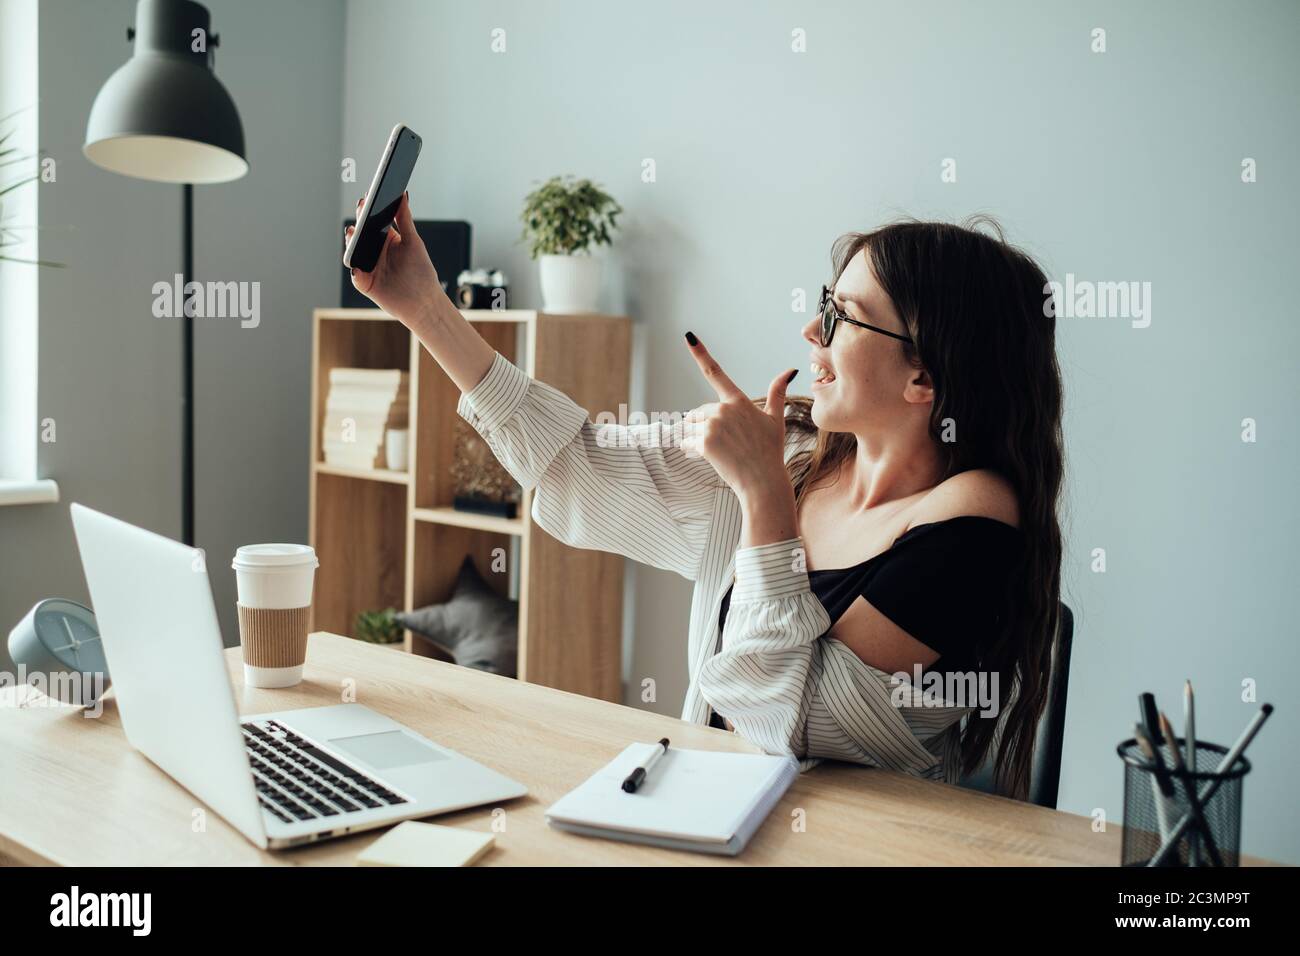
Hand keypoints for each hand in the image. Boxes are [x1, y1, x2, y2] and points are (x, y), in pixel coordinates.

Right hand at [344, 192, 442, 325]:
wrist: (424, 303)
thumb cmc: (421, 272)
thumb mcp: (414, 242)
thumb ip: (405, 220)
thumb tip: (402, 195)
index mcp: (387, 239)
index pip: (372, 222)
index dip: (368, 211)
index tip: (367, 198)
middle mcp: (375, 252)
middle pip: (361, 235)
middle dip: (358, 223)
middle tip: (360, 210)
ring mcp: (369, 267)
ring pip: (354, 252)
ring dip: (351, 243)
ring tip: (353, 233)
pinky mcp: (366, 283)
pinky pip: (356, 276)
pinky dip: (355, 272)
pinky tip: (358, 267)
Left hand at [680, 332, 797, 501]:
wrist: (762, 480)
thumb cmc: (770, 451)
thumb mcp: (775, 419)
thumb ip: (777, 392)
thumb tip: (790, 370)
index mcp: (738, 401)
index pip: (715, 372)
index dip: (700, 353)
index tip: (688, 336)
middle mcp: (723, 409)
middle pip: (698, 412)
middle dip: (705, 426)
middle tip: (727, 443)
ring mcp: (712, 425)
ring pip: (690, 427)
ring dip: (697, 438)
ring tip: (721, 451)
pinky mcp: (703, 441)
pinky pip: (686, 442)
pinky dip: (692, 450)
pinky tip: (711, 458)